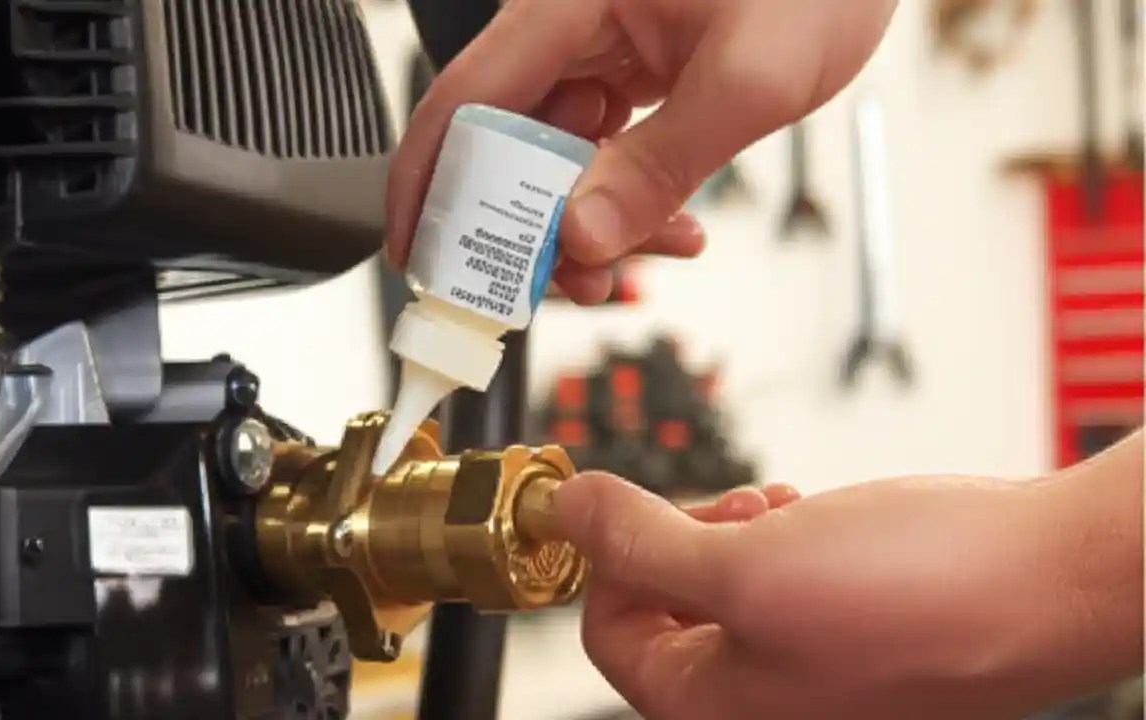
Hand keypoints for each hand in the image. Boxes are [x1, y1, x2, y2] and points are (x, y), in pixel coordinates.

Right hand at [387, 0, 897, 302]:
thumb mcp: (751, 80)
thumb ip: (664, 164)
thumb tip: (586, 237)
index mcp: (569, 2)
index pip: (465, 99)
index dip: (429, 184)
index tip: (421, 257)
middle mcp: (570, 24)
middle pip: (505, 142)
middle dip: (529, 225)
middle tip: (568, 281)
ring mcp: (600, 50)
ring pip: (555, 159)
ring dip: (588, 222)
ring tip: (637, 262)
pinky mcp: (631, 72)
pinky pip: (602, 151)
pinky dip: (627, 199)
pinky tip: (671, 227)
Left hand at [555, 440, 1143, 719]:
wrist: (1056, 581)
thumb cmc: (921, 596)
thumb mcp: (747, 565)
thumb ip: (642, 544)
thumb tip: (570, 513)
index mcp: (719, 707)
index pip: (612, 636)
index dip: (605, 560)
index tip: (617, 503)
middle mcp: (766, 699)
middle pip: (668, 610)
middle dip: (679, 539)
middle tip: (719, 501)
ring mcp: (816, 668)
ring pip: (730, 590)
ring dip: (733, 532)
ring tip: (776, 504)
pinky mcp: (859, 632)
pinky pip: (789, 584)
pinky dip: (785, 539)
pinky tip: (813, 512)